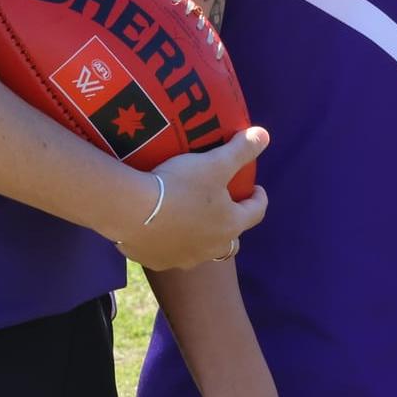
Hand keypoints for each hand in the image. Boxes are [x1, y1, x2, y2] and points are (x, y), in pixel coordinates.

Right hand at [116, 127, 270, 269]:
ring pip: (201, 250)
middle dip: (231, 224)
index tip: (256, 188)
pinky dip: (173, 242)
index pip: (256, 213)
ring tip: (192, 216)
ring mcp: (184, 258)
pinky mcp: (158, 261)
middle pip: (231, 241)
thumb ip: (242, 150)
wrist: (131, 211)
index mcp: (230, 225)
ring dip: (202, 236)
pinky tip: (163, 226)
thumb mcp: (215, 162)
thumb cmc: (180, 186)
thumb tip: (264, 135)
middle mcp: (211, 248)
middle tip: (224, 207)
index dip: (259, 198)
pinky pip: (171, 253)